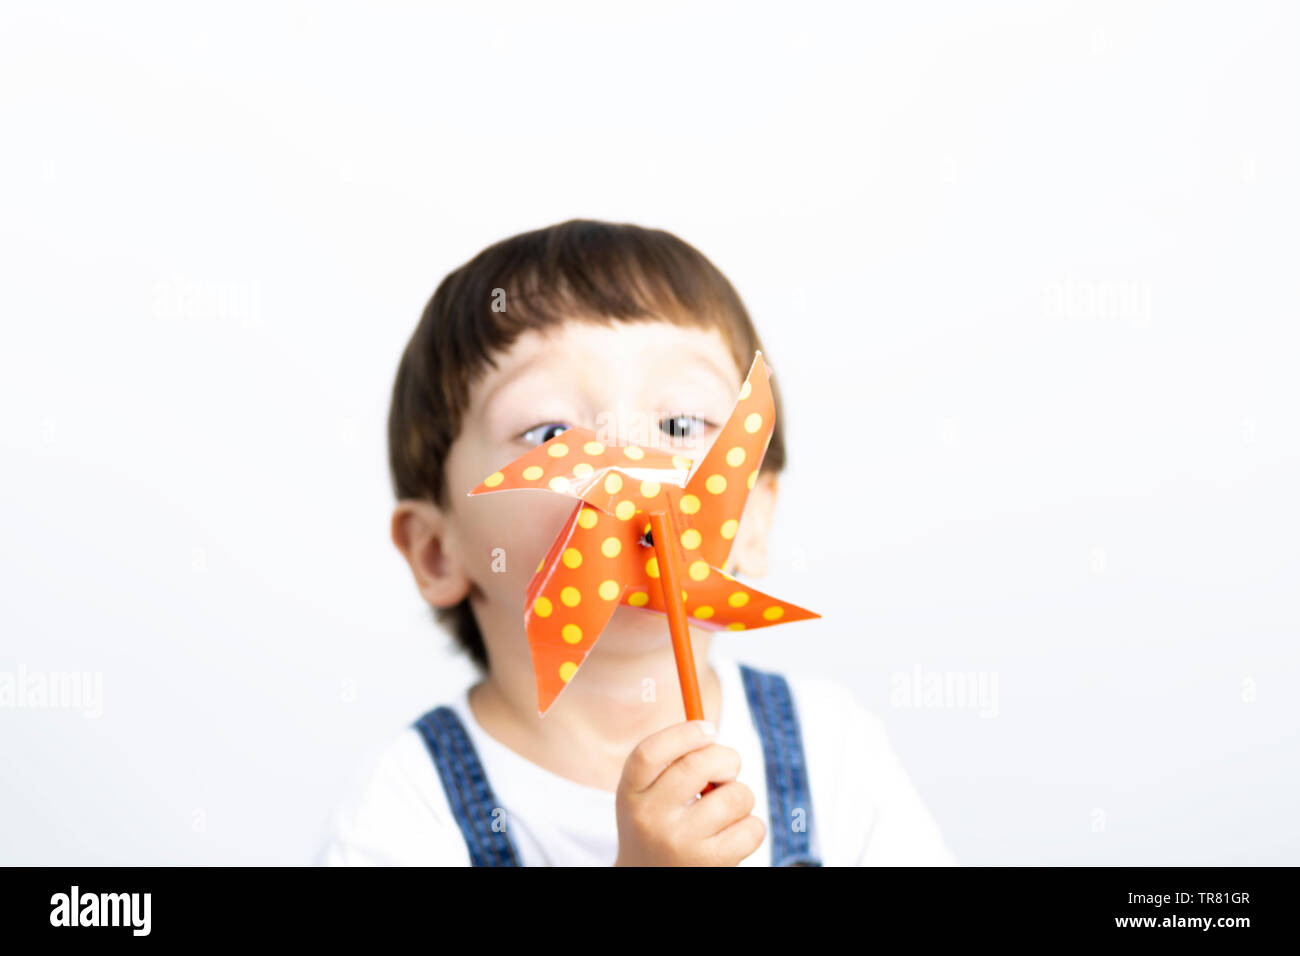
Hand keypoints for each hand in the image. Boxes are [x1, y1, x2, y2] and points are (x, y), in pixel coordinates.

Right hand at [613, 719, 764, 865]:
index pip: (649, 753)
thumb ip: (669, 763)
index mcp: (630, 793)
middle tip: (728, 769)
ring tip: (726, 809)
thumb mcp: (645, 794)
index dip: (685, 733)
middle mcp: (650, 818)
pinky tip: (732, 834)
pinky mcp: (710, 863)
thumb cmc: (657, 825)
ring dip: (741, 795)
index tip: (709, 729)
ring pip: (735, 796)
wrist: (648, 880)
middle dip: (726, 759)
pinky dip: (751, 825)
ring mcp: (680, 843)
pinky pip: (752, 827)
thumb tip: (709, 731)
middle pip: (698, 765)